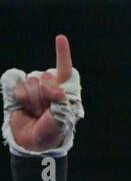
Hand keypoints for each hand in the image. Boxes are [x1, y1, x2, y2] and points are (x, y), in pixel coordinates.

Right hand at [3, 35, 83, 153]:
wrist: (32, 142)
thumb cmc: (51, 131)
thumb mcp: (61, 120)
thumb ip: (60, 102)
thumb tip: (55, 88)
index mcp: (64, 90)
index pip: (64, 70)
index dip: (62, 54)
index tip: (60, 38)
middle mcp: (49, 85)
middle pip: (46, 77)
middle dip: (45, 96)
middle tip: (46, 112)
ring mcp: (32, 87)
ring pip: (31, 82)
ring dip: (32, 101)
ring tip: (36, 113)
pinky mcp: (17, 89)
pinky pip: (15, 84)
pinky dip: (19, 97)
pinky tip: (23, 106)